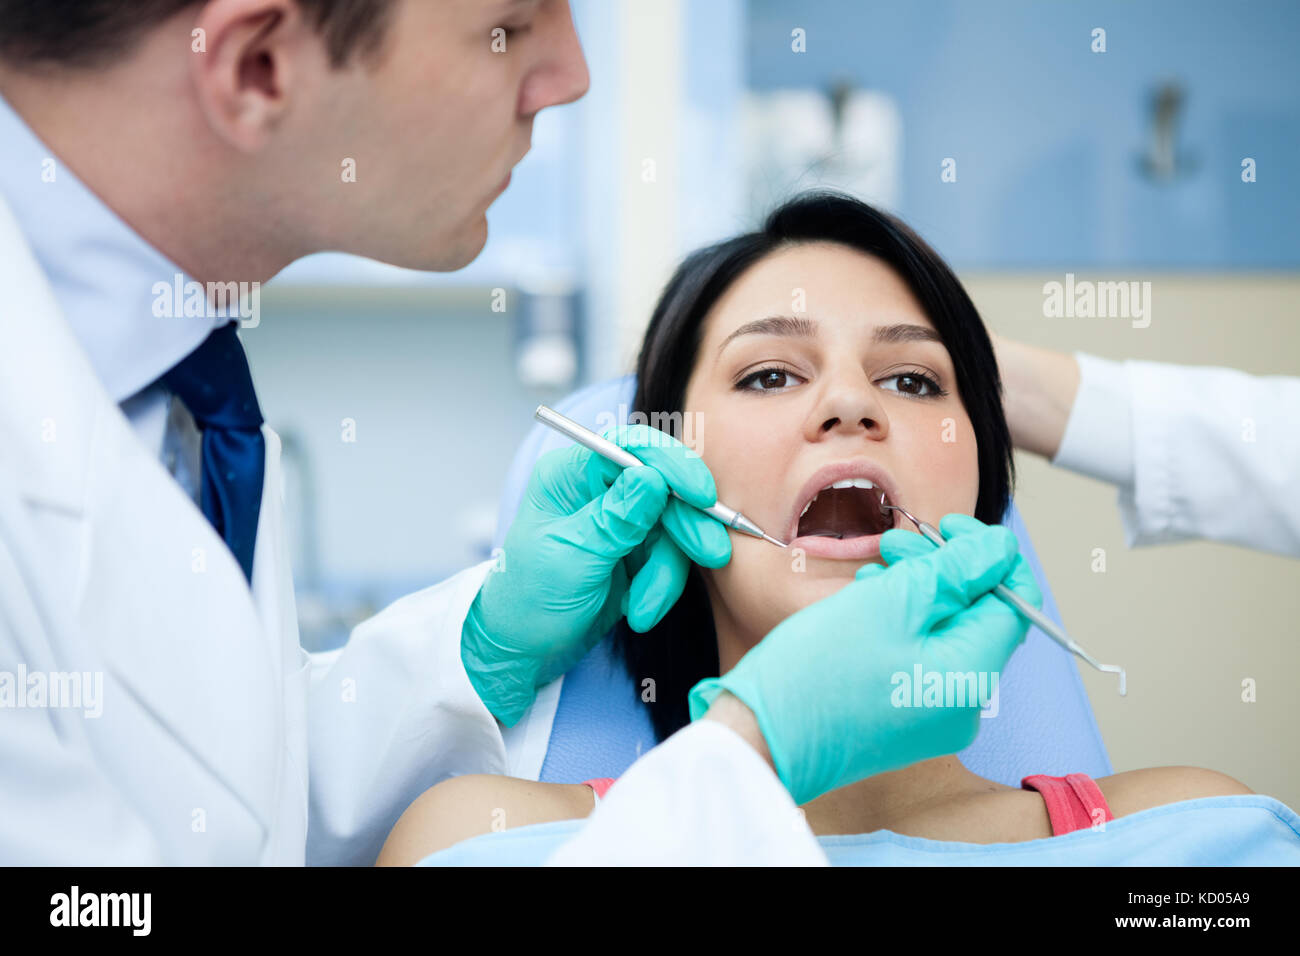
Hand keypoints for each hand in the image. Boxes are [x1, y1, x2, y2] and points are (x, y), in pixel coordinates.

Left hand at [463, 424, 730, 725]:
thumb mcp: (573, 559)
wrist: (523, 652)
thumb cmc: (528, 601)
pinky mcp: (636, 551)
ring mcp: (620, 521)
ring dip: (666, 572)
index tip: (702, 496)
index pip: (631, 448)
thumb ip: (616, 519)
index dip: (672, 466)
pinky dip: (661, 587)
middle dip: (685, 525)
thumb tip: (652, 477)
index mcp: (570, 476)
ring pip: (673, 528)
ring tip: (642, 610)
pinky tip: (639, 612)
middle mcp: (598, 490)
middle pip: (663, 486)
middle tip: (711, 554)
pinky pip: (669, 558)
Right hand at [688, 514, 1040, 804]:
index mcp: (970, 675)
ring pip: (946, 634)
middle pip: (978, 617)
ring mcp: (934, 715)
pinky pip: (922, 659)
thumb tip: (999, 550)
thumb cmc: (817, 674)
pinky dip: (904, 624)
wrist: (761, 737)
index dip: (989, 556)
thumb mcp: (890, 601)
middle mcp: (963, 703)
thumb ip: (953, 572)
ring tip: (875, 570)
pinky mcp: (905, 719)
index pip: (1014, 602)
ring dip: (920, 592)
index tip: (950, 527)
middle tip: (898, 542)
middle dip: (945, 569)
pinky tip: (869, 603)